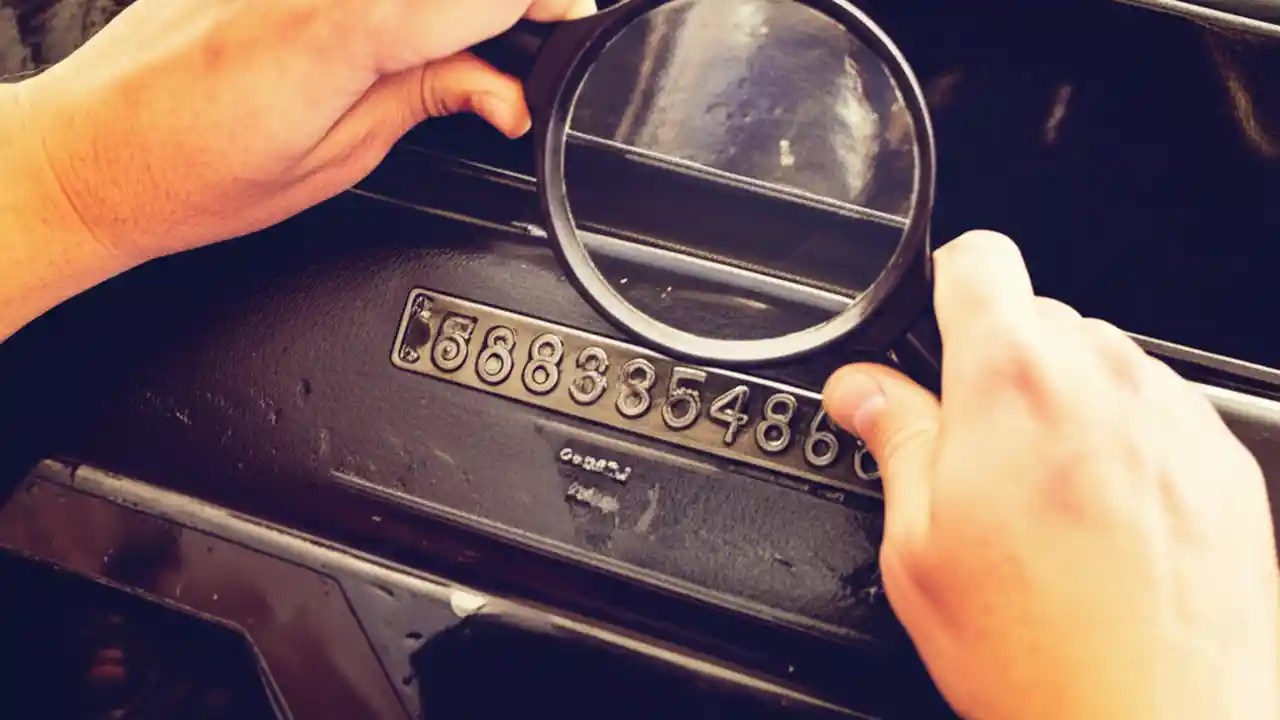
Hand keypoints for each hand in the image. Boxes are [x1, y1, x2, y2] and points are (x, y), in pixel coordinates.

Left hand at [12, 0, 593, 266]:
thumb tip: (503, 93)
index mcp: (331, 38)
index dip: (535, 4)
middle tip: (535, 26)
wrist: (89, 155)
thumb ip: (426, 101)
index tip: (571, 18)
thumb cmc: (190, 176)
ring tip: (476, 33)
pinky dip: (397, 6)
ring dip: (450, 3)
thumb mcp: (334, 159)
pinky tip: (409, 26)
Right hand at [823, 231, 1277, 718]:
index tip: (935, 331)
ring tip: (1045, 509)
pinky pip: (1156, 414)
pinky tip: (1103, 527)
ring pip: (1099, 367)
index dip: (943, 285)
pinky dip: (1123, 446)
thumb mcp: (917, 547)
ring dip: (1063, 409)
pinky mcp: (1224, 459)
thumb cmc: (1038, 651)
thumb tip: (861, 390)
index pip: (978, 259)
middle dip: (997, 372)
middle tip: (975, 460)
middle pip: (1037, 320)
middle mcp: (1106, 378)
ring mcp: (1175, 416)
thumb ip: (892, 439)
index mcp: (1013, 382)